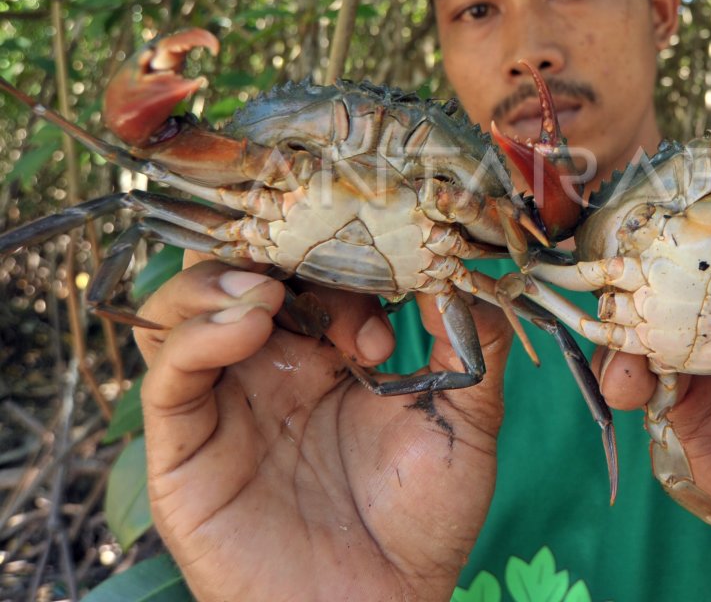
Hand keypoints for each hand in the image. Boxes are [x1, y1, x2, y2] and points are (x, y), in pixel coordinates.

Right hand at [134, 254, 511, 601]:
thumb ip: (474, 346)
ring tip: (270, 289)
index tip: (390, 303)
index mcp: (329, 356)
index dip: (343, 266)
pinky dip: (196, 334)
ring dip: (218, 281)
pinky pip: (168, 378)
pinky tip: (249, 322)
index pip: (310, 273)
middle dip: (275, 254)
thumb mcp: (465, 422)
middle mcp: (269, 371)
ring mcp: (225, 406)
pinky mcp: (187, 451)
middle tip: (318, 265)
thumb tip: (473, 271)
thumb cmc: (423, 524)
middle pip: (240, 276)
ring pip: (183, 313)